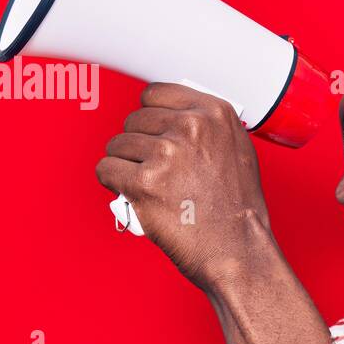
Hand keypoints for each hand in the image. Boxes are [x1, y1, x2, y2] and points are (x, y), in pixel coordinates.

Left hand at [95, 83, 272, 290]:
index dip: (152, 117)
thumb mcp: (236, 151)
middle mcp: (191, 127)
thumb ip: (206, 128)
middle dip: (138, 145)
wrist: (237, 250)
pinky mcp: (143, 182)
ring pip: (116, 145)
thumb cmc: (238, 209)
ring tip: (147, 185)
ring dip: (125, 165)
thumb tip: (173, 118)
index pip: (156, 93)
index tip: (155, 133)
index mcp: (215, 113)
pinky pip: (106, 169)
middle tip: (155, 169)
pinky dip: (114, 184)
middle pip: (134, 120)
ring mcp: (166, 153)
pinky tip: (133, 194)